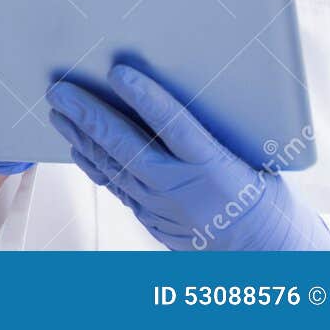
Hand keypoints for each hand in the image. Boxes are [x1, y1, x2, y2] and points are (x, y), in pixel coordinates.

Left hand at [47, 65, 329, 250]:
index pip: (175, 127)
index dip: (145, 98)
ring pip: (115, 169)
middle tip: (60, 90)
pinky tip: (78, 147)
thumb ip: (218, 130)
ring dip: (83, 138)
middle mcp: (184, 192)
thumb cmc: (267, 200)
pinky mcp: (154, 222)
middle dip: (90, 116)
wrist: (270, 257)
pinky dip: (96, 166)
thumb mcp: (257, 159)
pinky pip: (118, 189)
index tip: (119, 72)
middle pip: (128, 148)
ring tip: (58, 111)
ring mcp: (164, 211)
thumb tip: (186, 87)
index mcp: (217, 169)